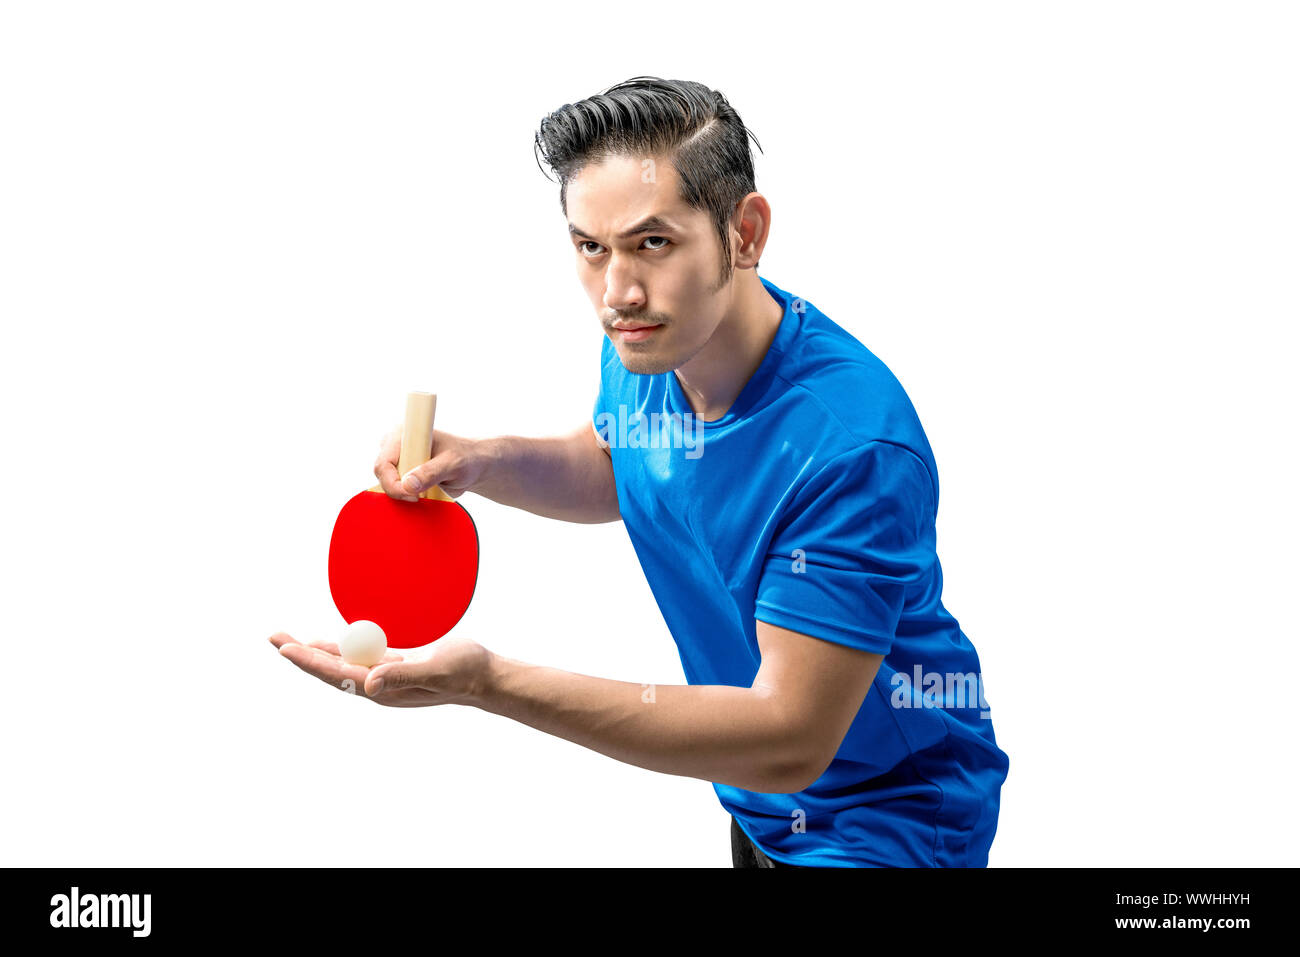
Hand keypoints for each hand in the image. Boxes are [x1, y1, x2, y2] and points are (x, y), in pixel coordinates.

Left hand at [268, 632, 494, 707]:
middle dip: (301, 653)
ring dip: (316, 651)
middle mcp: (379, 685)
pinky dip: (340, 648)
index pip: (337, 675)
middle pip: (331, 669)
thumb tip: (368, 684)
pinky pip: (359, 656)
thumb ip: (403, 675)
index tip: (285, 648)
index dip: (310, 661)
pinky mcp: (395, 665)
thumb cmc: (465, 674)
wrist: (486, 678)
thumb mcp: (436, 671)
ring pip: (342, 662)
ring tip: (290, 642)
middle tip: (274, 637)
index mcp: (384, 689)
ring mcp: (386, 676)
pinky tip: (330, 642)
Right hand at [373, 427, 491, 502]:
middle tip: (422, 496)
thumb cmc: (465, 458)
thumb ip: (432, 473)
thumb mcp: (453, 464)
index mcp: (404, 435)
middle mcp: (396, 446)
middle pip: (382, 476)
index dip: (393, 483)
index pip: (384, 463)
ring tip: (429, 490)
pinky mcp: (402, 474)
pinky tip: (424, 494)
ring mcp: (397, 461)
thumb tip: (408, 485)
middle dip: (400, 491)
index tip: (413, 496)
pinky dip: (408, 498)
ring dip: (405, 495)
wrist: (474, 465)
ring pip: (388, 486)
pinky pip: (396, 491)